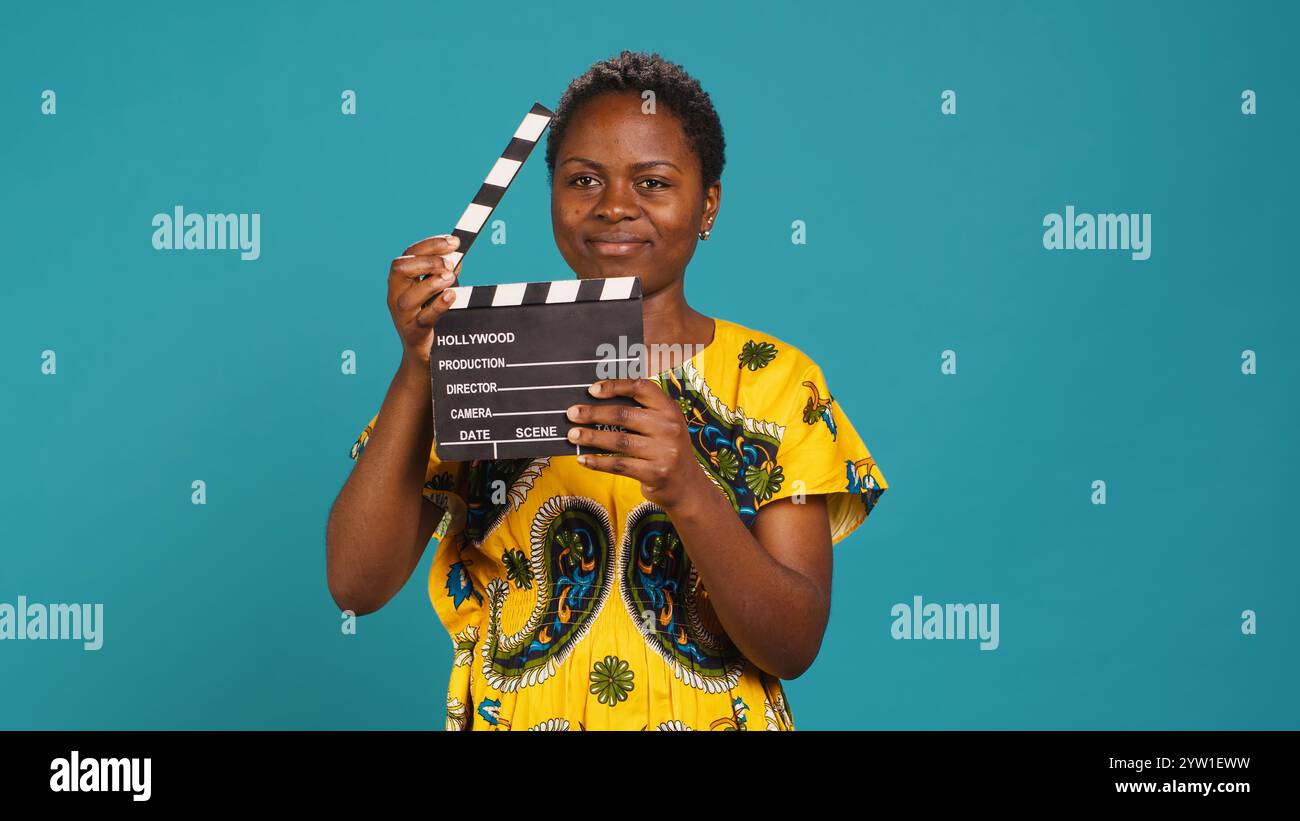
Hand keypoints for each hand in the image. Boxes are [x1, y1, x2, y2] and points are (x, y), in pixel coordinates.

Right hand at [387, 234, 461, 367]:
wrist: (422, 354)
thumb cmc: (429, 315)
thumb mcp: (434, 290)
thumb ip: (444, 271)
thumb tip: (459, 253)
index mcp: (400, 280)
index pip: (409, 254)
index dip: (431, 244)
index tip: (454, 242)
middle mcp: (396, 295)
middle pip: (400, 269)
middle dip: (427, 261)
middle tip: (449, 264)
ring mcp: (402, 316)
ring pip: (409, 296)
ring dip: (432, 283)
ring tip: (450, 279)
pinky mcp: (414, 333)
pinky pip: (425, 318)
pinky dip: (438, 305)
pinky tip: (451, 296)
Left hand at [565, 378, 709, 509]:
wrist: (687, 486)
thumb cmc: (665, 450)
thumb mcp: (663, 426)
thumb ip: (640, 412)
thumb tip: (595, 403)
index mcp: (670, 409)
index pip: (641, 388)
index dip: (615, 386)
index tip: (592, 390)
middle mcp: (670, 428)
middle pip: (624, 414)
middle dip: (593, 413)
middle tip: (572, 413)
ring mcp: (664, 451)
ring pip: (618, 441)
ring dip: (591, 437)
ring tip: (573, 435)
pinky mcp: (656, 473)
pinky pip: (619, 465)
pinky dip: (598, 462)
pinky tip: (583, 459)